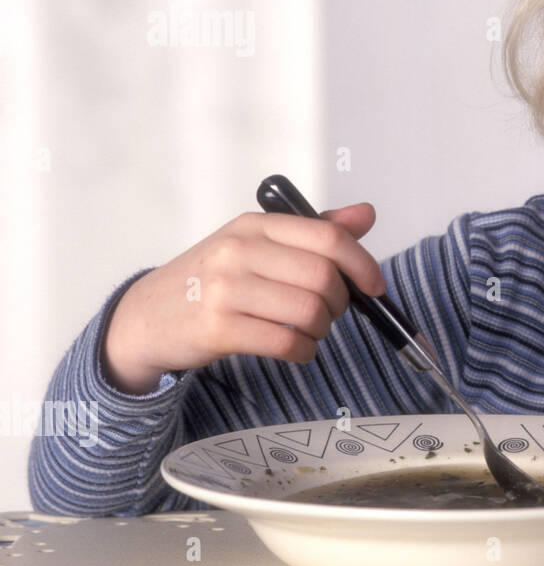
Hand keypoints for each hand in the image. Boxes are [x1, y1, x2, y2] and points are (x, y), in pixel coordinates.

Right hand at [101, 203, 387, 393]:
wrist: (147, 317)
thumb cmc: (213, 280)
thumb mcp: (258, 245)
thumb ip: (315, 231)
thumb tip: (367, 214)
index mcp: (255, 224)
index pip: (328, 236)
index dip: (362, 263)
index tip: (375, 285)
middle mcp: (239, 250)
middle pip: (324, 277)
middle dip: (342, 302)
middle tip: (332, 312)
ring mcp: (224, 289)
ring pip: (309, 312)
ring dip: (322, 330)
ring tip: (311, 331)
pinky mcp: (217, 328)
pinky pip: (285, 343)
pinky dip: (304, 351)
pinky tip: (297, 349)